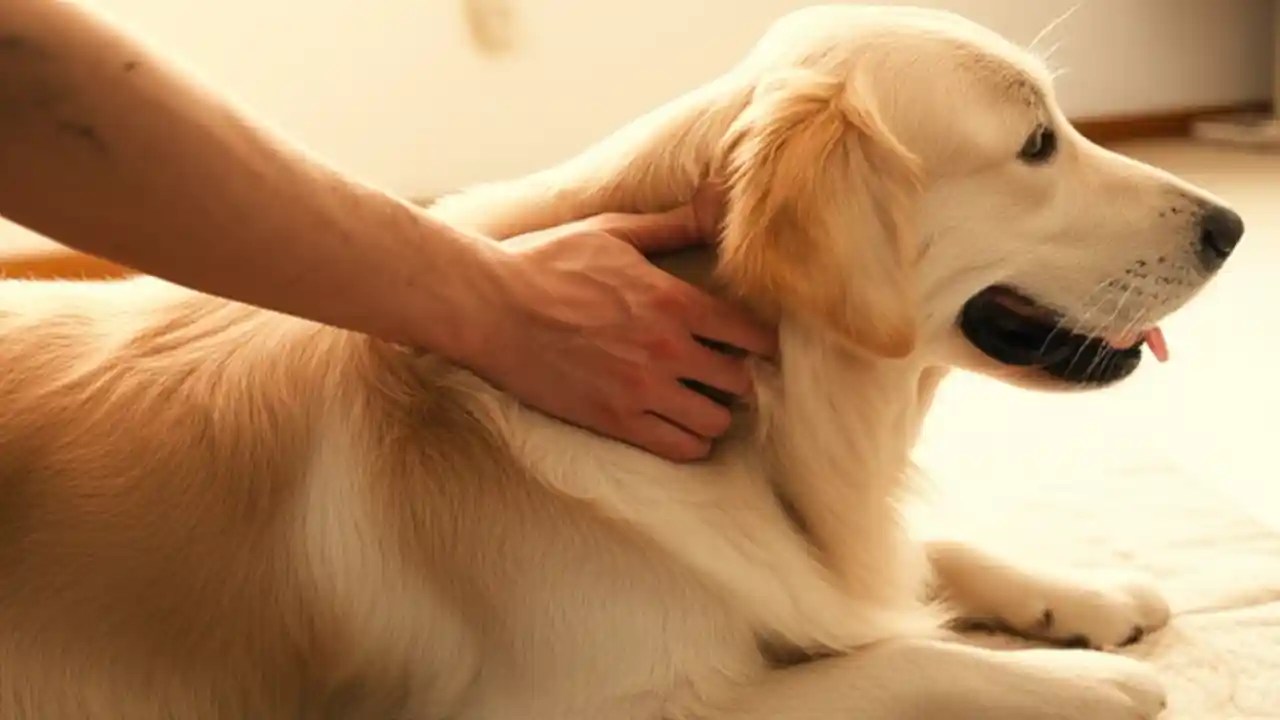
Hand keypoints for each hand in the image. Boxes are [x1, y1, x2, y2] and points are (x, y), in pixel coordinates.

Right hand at [464, 196, 776, 460]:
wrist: (492, 308)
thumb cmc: (549, 262)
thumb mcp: (614, 232)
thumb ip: (673, 225)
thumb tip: (719, 199)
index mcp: (674, 301)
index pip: (751, 333)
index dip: (761, 342)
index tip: (755, 344)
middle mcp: (668, 350)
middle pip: (739, 382)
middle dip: (737, 378)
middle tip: (724, 373)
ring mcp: (642, 391)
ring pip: (714, 422)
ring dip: (714, 413)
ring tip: (700, 402)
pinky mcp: (615, 421)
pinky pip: (679, 448)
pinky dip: (689, 442)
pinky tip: (681, 428)